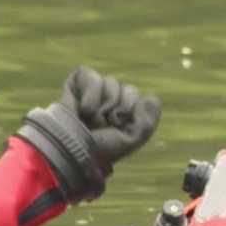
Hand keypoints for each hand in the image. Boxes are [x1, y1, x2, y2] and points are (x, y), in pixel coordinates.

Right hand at [18, 66, 159, 202]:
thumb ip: (147, 121)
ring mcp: (93, 91)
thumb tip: (151, 97)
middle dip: (117, 110)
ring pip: (111, 82)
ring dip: (103, 106)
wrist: (73, 148)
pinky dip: (90, 94)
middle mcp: (110, 99)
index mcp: (124, 112)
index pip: (138, 97)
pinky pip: (90, 76)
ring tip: (90, 120)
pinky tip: (82, 109)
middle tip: (103, 126)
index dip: (130, 112)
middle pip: (127, 89)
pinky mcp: (75, 83)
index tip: (117, 129)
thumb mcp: (131, 139)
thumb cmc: (101, 149)